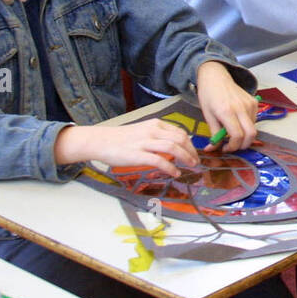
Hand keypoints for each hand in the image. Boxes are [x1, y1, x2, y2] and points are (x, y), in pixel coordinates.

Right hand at [54, 121, 198, 175]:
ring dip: (185, 157)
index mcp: (155, 124)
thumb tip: (175, 145)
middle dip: (191, 151)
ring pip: (173, 147)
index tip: (194, 152)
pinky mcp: (138, 155)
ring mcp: (145, 142)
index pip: (180, 132)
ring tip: (190, 166)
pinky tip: (174, 173)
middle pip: (180, 138)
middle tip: (196, 161)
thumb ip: (158, 136)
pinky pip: (160, 161)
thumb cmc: (121, 139)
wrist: (100, 141)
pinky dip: (170, 167)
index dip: (190, 144)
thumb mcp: (143, 131)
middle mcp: (152, 131)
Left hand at [195, 60, 257, 150]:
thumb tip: (213, 149)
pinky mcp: (254, 102)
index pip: (237, 136)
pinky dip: (247, 125)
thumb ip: (214, 134)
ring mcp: (249, 104)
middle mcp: (241, 108)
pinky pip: (254, 120)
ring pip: (253, 128)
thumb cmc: (209, 95)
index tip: (226, 148)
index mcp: (226, 112)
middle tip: (233, 146)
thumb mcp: (207, 116)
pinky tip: (238, 121)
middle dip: (243, 145)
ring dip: (245, 135)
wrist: (216, 77)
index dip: (232, 147)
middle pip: (251, 135)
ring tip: (233, 131)